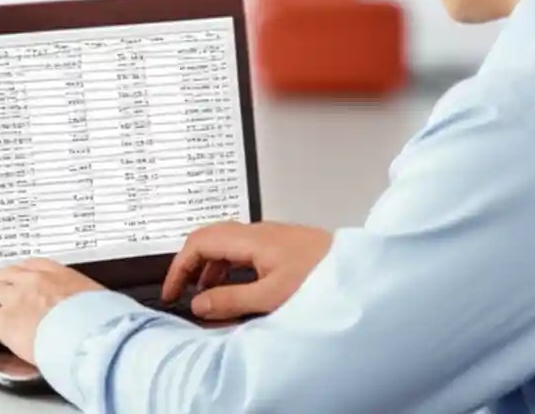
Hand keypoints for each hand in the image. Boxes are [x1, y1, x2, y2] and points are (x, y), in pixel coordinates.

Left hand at [0, 258, 104, 362]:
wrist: (97, 335)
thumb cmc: (103, 323)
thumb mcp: (98, 301)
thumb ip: (87, 302)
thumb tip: (97, 310)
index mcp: (57, 273)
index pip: (27, 267)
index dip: (15, 278)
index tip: (15, 285)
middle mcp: (33, 280)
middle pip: (1, 277)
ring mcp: (16, 298)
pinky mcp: (4, 321)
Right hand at [162, 221, 332, 321]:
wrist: (362, 269)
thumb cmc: (325, 277)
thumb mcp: (272, 297)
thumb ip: (231, 300)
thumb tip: (200, 303)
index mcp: (252, 239)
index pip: (199, 242)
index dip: (178, 266)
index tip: (171, 289)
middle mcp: (259, 231)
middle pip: (208, 238)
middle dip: (188, 264)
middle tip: (179, 289)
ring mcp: (270, 236)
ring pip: (225, 243)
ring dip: (208, 266)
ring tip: (203, 293)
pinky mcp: (280, 244)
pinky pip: (242, 249)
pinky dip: (227, 266)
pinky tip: (233, 286)